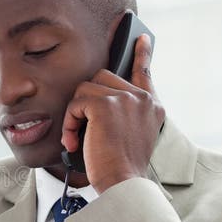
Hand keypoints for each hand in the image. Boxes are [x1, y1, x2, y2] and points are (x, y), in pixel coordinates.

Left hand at [61, 34, 163, 192]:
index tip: (141, 38)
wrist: (121, 183)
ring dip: (75, 115)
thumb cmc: (119, 167)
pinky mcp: (105, 105)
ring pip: (84, 90)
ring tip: (79, 138)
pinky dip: (69, 123)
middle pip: (101, 79)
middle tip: (83, 130)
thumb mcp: (128, 136)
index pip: (144, 72)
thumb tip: (95, 98)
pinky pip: (76, 103)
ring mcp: (125, 99)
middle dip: (86, 103)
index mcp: (151, 106)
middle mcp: (142, 98)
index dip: (141, 54)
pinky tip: (74, 141)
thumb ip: (123, 113)